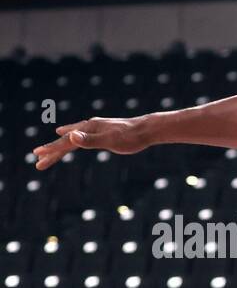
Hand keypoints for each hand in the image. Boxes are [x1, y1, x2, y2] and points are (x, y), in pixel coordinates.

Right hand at [33, 116, 152, 169]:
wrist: (146, 129)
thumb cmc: (130, 137)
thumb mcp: (110, 141)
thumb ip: (90, 140)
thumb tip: (71, 136)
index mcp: (88, 129)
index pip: (65, 142)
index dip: (52, 150)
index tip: (38, 156)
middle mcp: (88, 127)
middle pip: (66, 141)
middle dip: (52, 151)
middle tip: (38, 161)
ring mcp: (94, 128)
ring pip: (72, 137)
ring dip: (59, 145)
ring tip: (47, 150)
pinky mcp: (102, 130)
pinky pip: (81, 134)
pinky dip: (72, 136)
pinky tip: (71, 134)